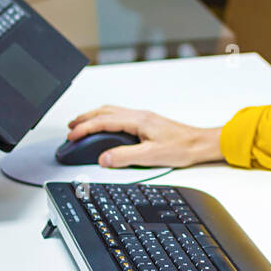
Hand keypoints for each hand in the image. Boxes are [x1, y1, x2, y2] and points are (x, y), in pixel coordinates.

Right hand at [66, 105, 222, 167]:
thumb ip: (125, 157)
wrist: (200, 143)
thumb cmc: (182, 148)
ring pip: (111, 111)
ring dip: (94, 116)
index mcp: (138, 120)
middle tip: (70, 128)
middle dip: (84, 118)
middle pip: (104, 111)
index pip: (103, 121)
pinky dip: (105, 119)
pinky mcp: (147, 122)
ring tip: (81, 125)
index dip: (84, 128)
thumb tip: (104, 158)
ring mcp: (143, 117)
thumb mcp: (151, 156)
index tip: (71, 135)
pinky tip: (105, 127)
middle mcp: (139, 115)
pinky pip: (119, 115)